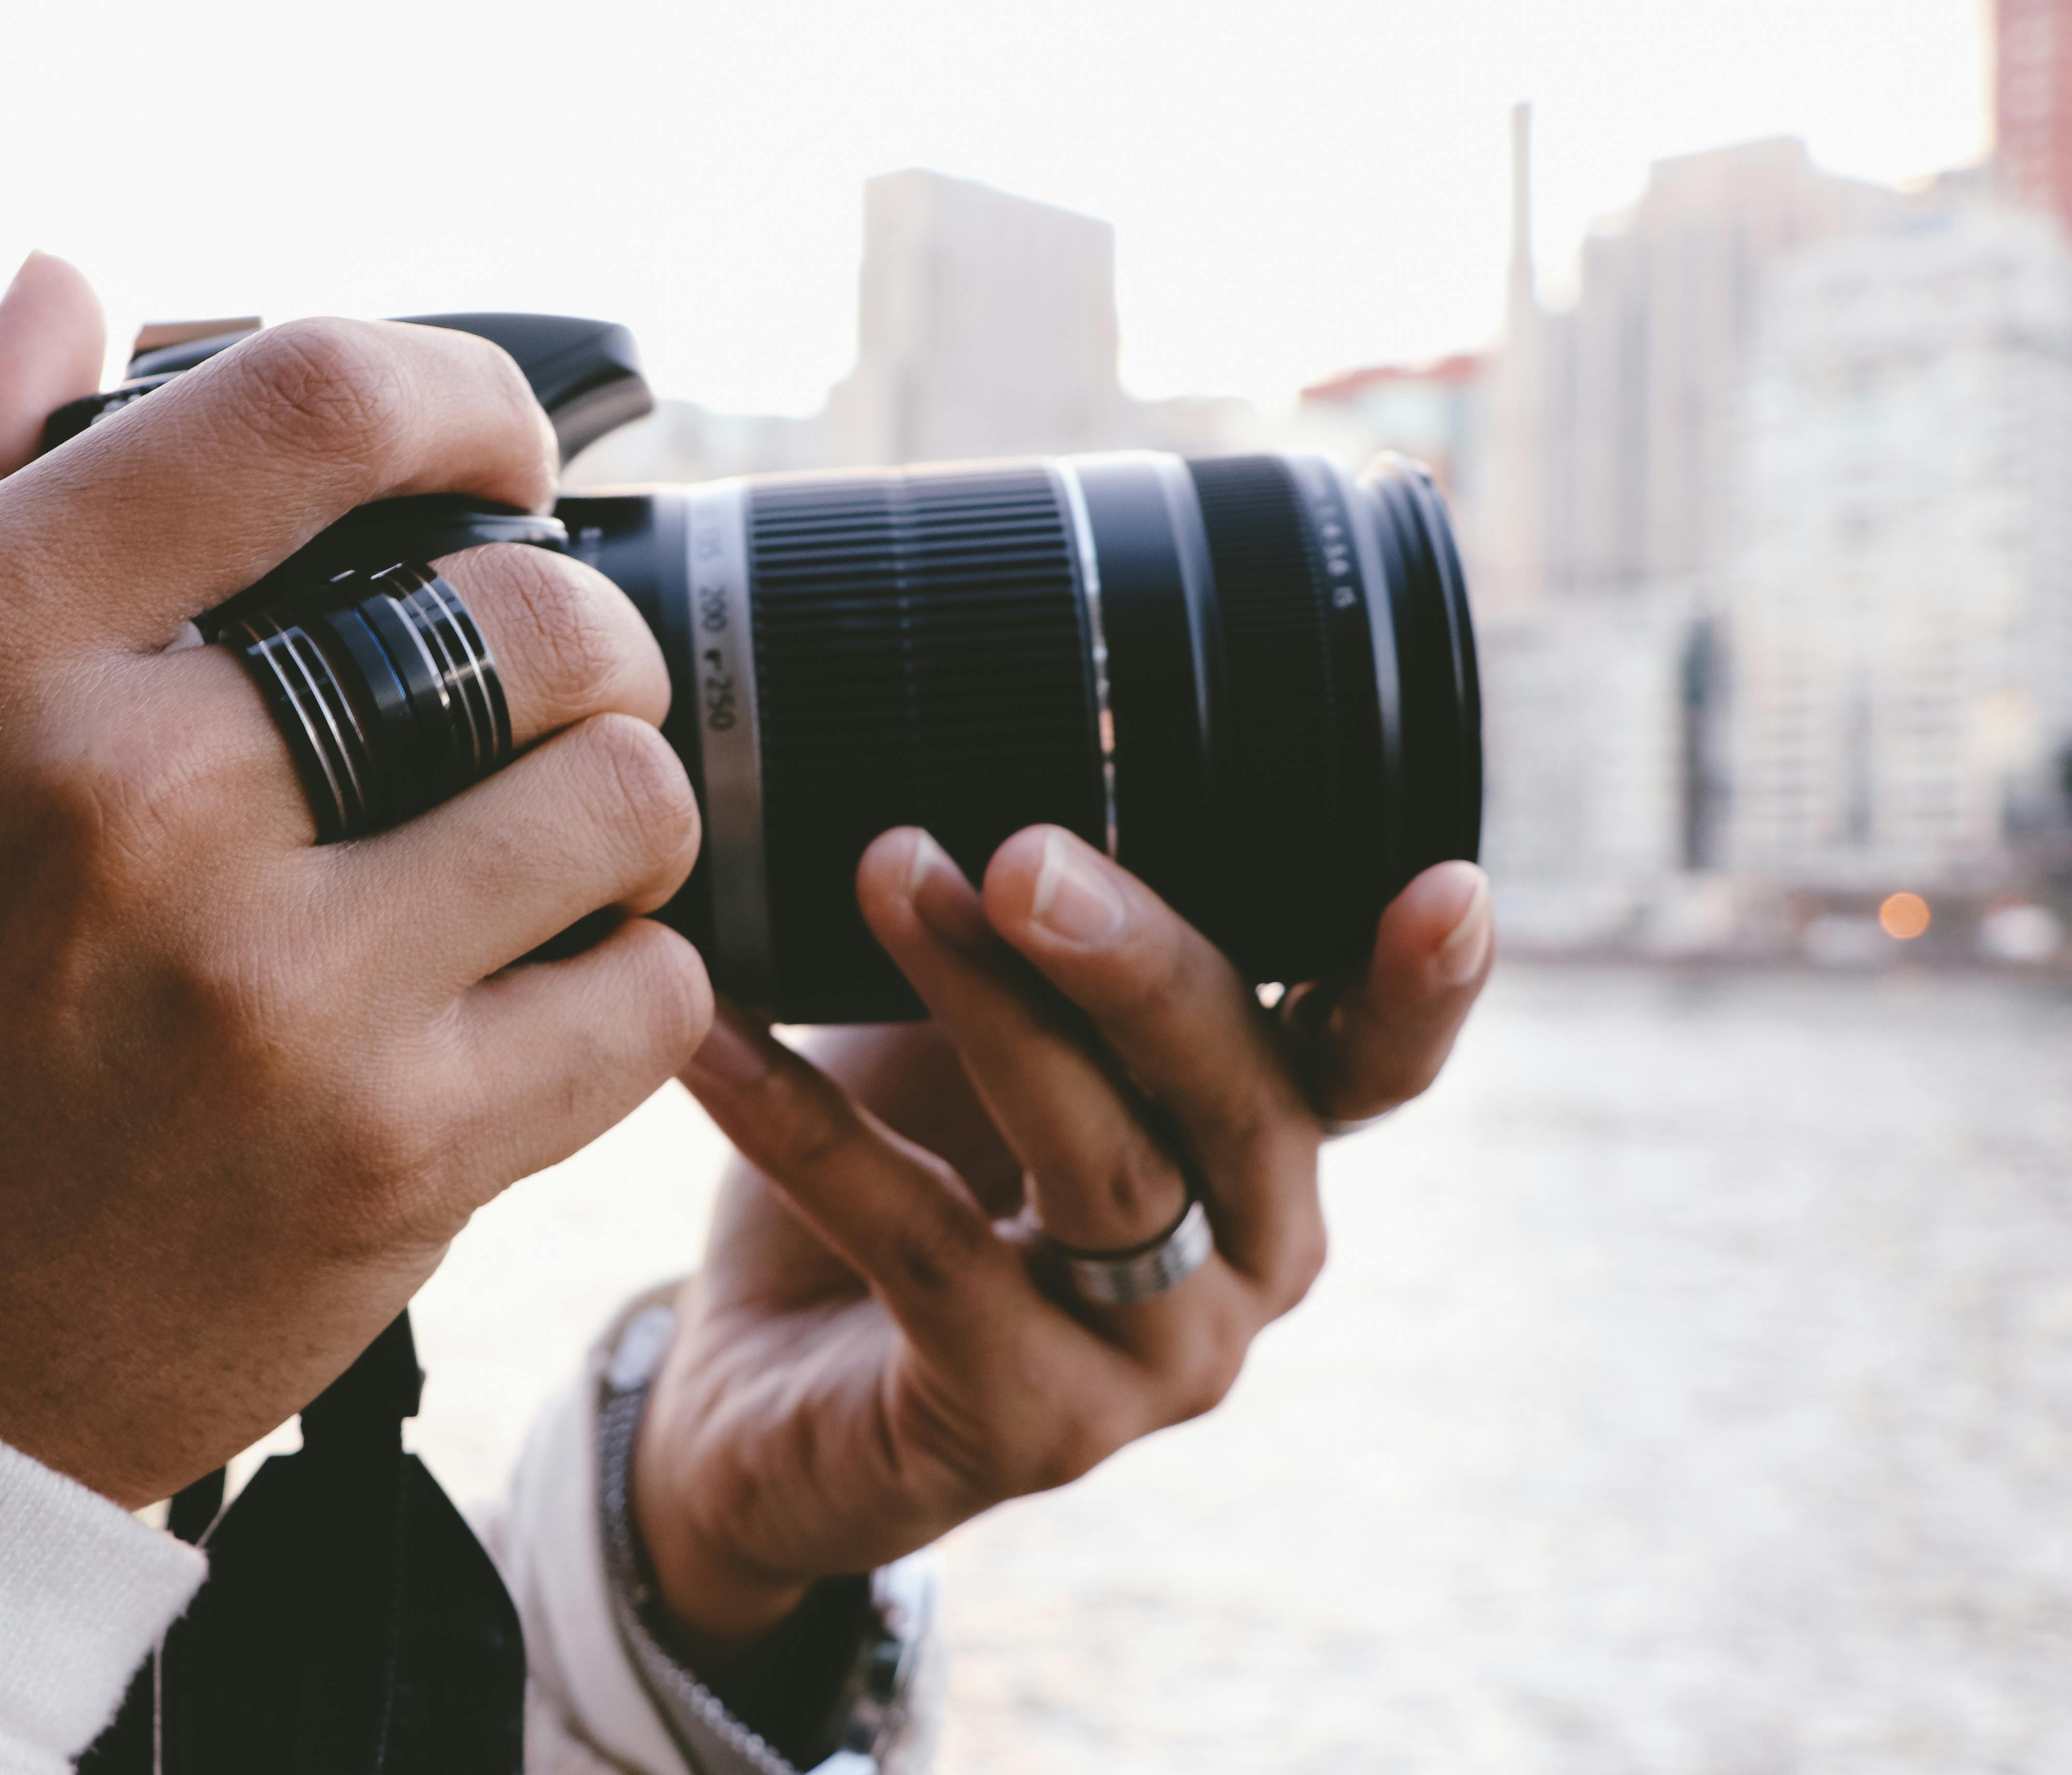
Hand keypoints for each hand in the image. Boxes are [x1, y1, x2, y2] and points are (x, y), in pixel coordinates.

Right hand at [0, 290, 711, 1506]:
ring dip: (619, 813)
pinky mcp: (391, 1163)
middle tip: (538, 693)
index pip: (316, 400)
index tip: (500, 457)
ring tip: (539, 854)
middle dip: (581, 638)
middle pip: (534, 609)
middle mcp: (126, 800)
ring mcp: (272, 994)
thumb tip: (61, 276)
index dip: (469, 396)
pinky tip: (535, 997)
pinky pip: (651, 1000)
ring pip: (626, 796)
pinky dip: (629, 988)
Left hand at [635, 827, 1490, 1656]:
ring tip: (885, 873)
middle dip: (1140, 962)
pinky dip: (802, 1121)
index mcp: (1268, 1150)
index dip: (1421, 985)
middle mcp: (1250, 1259)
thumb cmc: (908, 1180)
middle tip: (1027, 851)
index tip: (1445, 885)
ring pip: (1102, 1167)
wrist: (775, 1400)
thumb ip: (1036, 936)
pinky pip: (917, 1243)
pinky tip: (708, 1027)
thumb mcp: (985, 1037)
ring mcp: (1153, 1362)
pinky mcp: (1026, 1424)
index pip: (1376, 1064)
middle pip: (1240, 1096)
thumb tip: (990, 729)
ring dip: (988, 1009)